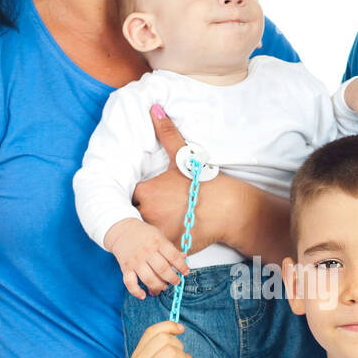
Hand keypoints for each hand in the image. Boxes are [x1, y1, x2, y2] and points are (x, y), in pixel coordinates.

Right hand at [105, 216, 189, 297]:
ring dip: (158, 286)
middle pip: (162, 269)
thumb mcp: (160, 236)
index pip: (173, 257)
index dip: (182, 266)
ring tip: (163, 287)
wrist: (122, 230)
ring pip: (148, 278)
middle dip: (172, 278)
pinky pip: (130, 283)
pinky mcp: (125, 268)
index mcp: (158, 242)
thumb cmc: (144, 234)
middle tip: (176, 282)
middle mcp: (147, 252)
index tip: (185, 272)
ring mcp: (135, 261)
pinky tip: (143, 295)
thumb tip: (184, 257)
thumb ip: (171, 249)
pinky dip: (136, 291)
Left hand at [133, 107, 222, 251]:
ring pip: (143, 233)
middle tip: (161, 210)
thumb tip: (155, 109)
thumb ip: (167, 134)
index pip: (129, 195)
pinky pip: (156, 248)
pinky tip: (174, 234)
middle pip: (133, 215)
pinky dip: (161, 244)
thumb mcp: (183, 157)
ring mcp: (157, 232)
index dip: (138, 196)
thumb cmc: (205, 182)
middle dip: (142, 213)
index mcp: (146, 191)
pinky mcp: (168, 247)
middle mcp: (147, 212)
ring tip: (167, 223)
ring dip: (150, 230)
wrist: (228, 209)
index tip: (150, 196)